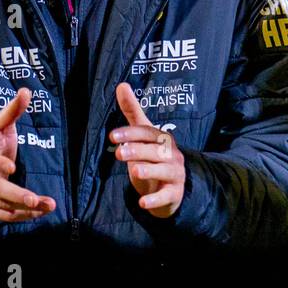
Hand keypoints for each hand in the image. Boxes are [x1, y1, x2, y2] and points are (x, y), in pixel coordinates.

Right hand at [0, 88, 56, 221]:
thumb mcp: (1, 125)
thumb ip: (13, 110)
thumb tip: (26, 91)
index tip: (12, 168)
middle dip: (15, 194)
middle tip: (34, 199)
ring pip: (0, 204)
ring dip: (24, 208)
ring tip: (47, 205)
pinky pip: (0, 215)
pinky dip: (19, 216)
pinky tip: (38, 213)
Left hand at [111, 82, 184, 217]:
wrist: (171, 188)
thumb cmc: (153, 157)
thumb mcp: (143, 135)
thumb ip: (132, 112)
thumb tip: (121, 84)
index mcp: (163, 139)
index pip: (148, 133)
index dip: (131, 133)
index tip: (112, 137)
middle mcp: (172, 154)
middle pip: (156, 150)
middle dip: (138, 150)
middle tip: (118, 153)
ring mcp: (175, 174)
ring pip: (164, 170)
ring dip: (150, 170)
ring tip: (134, 171)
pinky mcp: (174, 193)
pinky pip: (167, 195)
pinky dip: (156, 199)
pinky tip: (142, 202)